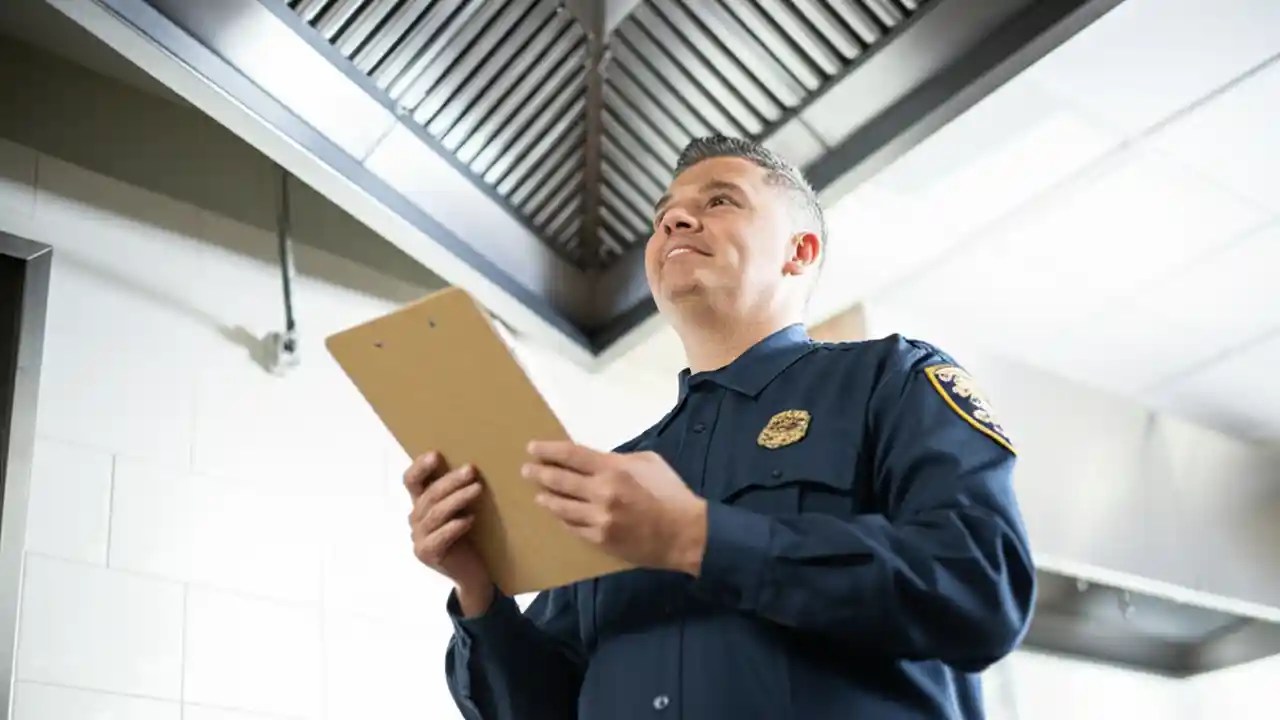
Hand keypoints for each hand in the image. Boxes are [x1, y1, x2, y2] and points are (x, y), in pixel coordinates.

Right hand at [403, 452, 492, 614]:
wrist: (472, 573)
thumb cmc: (469, 537)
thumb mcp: (461, 510)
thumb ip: (456, 492)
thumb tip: (472, 464)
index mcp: (420, 505)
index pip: (410, 481)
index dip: (419, 467)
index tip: (436, 454)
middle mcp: (415, 521)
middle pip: (428, 495)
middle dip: (450, 481)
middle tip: (471, 470)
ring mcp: (418, 539)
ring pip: (435, 514)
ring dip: (457, 499)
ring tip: (477, 489)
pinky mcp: (427, 554)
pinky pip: (440, 537)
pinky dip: (455, 526)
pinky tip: (470, 519)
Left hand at [522, 441, 707, 574]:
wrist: (685, 534)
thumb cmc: (671, 493)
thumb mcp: (649, 462)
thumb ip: (619, 459)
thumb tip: (597, 460)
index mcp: (613, 469)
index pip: (571, 455)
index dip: (548, 450)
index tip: (533, 447)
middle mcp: (601, 492)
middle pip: (559, 480)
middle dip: (539, 473)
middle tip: (526, 470)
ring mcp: (598, 519)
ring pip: (560, 506)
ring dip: (546, 497)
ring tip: (537, 493)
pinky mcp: (600, 539)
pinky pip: (573, 527)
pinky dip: (562, 518)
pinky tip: (556, 513)